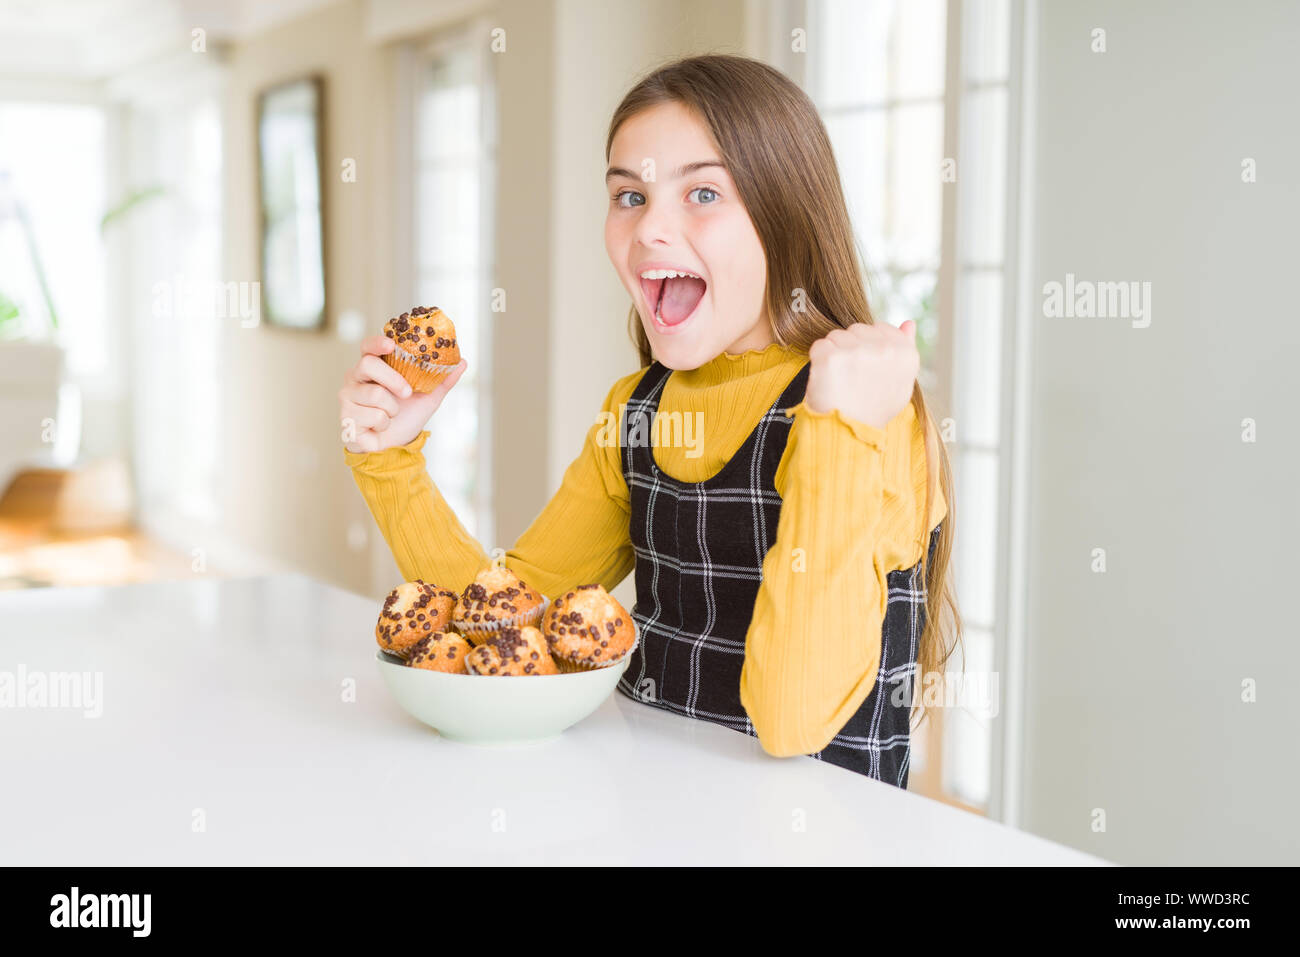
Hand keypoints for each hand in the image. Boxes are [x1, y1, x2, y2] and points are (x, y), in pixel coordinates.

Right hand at [339, 334, 466, 452]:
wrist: (395, 445)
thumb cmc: (406, 416)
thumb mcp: (428, 397)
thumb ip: (442, 380)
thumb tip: (462, 362)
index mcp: (373, 367)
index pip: (368, 347)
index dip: (377, 342)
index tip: (391, 344)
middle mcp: (355, 377)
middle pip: (368, 365)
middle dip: (393, 379)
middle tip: (407, 393)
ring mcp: (347, 396)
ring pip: (374, 395)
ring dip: (392, 410)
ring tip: (391, 414)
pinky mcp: (346, 416)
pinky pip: (372, 416)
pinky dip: (384, 424)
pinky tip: (380, 427)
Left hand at [805, 320, 918, 429]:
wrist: (848, 433)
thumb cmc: (874, 409)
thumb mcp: (901, 382)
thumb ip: (906, 349)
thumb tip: (909, 323)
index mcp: (905, 354)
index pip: (880, 327)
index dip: (868, 346)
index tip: (866, 368)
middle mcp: (884, 349)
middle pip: (857, 329)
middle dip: (851, 347)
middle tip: (851, 376)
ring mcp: (856, 351)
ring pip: (837, 335)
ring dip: (834, 353)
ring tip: (840, 379)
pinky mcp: (831, 357)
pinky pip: (819, 346)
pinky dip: (818, 361)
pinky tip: (827, 379)